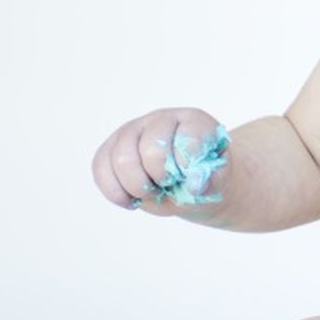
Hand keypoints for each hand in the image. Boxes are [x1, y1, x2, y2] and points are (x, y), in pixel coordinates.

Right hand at [92, 109, 230, 213]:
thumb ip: (210, 180)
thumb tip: (194, 185)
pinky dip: (115, 192)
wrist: (188, 182)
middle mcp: (160, 119)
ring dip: (138, 187)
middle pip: (151, 150)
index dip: (188, 169)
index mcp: (194, 121)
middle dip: (162, 179)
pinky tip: (132, 200)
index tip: (194, 184)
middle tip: (171, 187)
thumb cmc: (205, 177)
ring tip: (152, 194)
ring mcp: (132, 131)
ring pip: (121, 160)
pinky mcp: (110, 148)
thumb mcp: (218, 179)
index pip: (188, 140)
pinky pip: (100, 169)